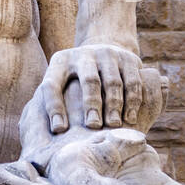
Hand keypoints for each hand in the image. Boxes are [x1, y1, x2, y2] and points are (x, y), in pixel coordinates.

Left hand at [41, 45, 157, 134]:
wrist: (104, 52)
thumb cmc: (77, 79)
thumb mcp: (62, 82)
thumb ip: (54, 102)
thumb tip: (52, 133)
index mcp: (60, 62)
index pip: (52, 84)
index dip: (54, 107)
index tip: (58, 130)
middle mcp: (84, 54)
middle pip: (89, 80)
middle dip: (91, 104)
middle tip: (92, 126)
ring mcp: (107, 54)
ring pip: (113, 82)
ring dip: (114, 105)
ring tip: (113, 125)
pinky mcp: (127, 58)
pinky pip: (132, 81)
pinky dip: (133, 101)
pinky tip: (130, 118)